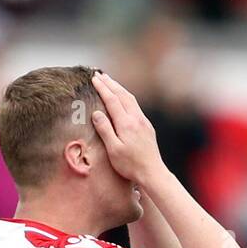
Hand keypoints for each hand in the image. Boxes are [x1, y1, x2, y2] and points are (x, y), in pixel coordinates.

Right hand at [90, 71, 163, 185]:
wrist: (152, 172)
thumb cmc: (131, 165)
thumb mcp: (113, 150)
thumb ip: (105, 130)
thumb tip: (96, 113)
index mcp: (126, 123)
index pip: (112, 100)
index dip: (102, 88)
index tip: (94, 79)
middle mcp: (136, 118)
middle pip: (122, 95)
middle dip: (110, 83)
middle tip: (99, 75)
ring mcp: (143, 121)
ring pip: (130, 99)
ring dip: (119, 88)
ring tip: (110, 82)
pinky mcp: (147, 127)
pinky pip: (135, 106)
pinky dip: (127, 97)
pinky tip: (124, 99)